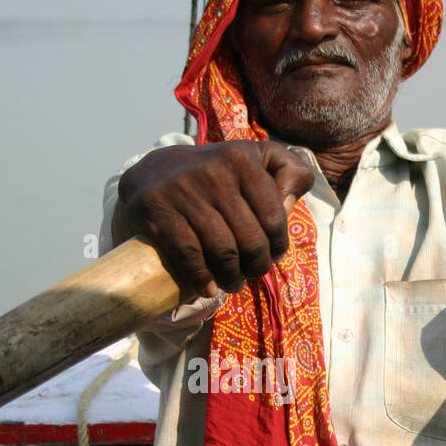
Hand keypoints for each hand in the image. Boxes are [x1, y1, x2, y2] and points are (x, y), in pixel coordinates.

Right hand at [116, 141, 314, 298]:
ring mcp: (184, 191)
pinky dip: (202, 278)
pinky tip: (208, 288)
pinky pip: (189, 255)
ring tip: (233, 283)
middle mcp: (214, 171)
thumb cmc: (217, 172)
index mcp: (242, 158)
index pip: (273, 217)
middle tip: (251, 273)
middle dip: (256, 266)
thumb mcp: (256, 158)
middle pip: (250, 240)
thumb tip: (291, 202)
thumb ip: (288, 171)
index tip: (273, 255)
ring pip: (223, 251)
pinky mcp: (158, 209)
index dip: (278, 245)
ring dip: (232, 278)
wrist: (154, 172)